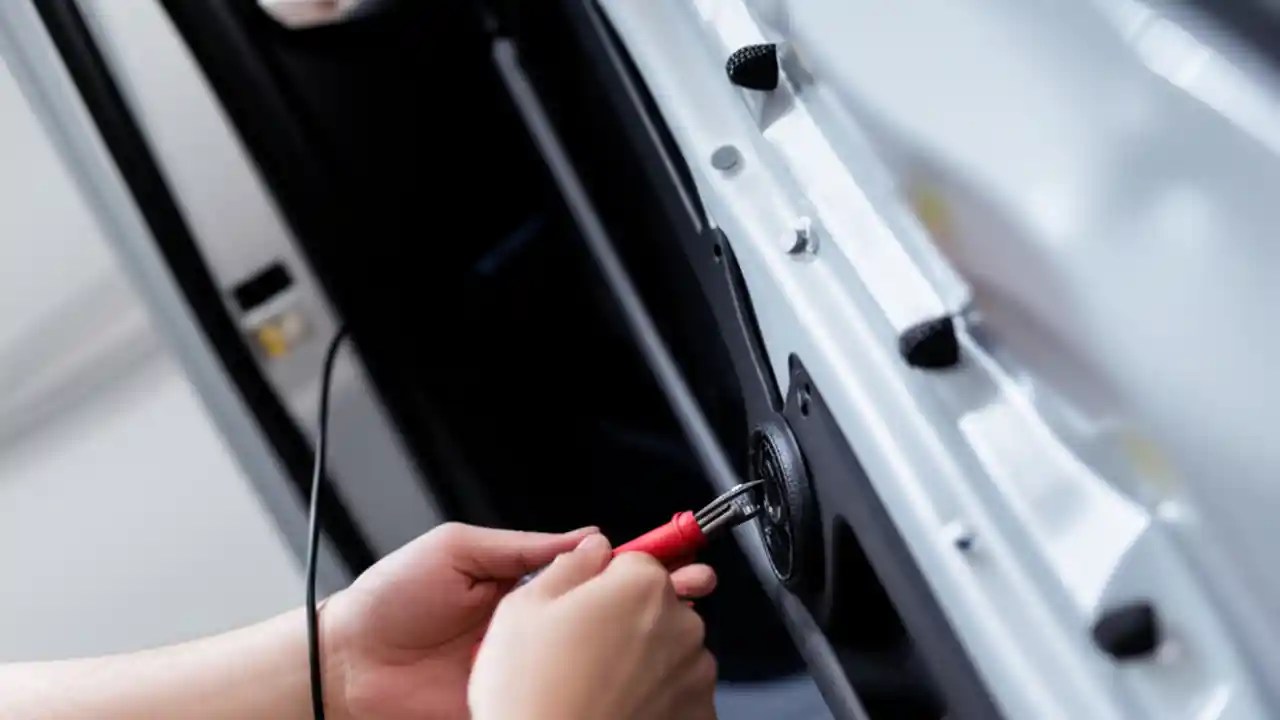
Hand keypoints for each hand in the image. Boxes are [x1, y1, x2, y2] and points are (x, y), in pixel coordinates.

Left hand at [322, 523, 716, 719]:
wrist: (348, 665)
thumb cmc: (390, 600)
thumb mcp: (458, 549)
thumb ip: (525, 549)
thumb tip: (587, 538)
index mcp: (522, 585)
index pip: (594, 570)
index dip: (637, 563)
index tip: (675, 554)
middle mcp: (533, 626)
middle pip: (608, 614)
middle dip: (656, 601)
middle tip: (693, 592)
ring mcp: (528, 666)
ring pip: (596, 657)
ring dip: (635, 644)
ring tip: (673, 628)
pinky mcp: (517, 700)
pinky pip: (563, 695)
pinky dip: (599, 689)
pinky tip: (627, 677)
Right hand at [469, 534, 718, 719]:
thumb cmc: (532, 696)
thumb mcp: (523, 609)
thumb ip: (568, 565)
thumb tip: (590, 549)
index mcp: (642, 586)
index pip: (636, 561)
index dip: (606, 581)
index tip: (590, 601)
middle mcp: (680, 624)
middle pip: (658, 604)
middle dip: (626, 619)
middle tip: (583, 649)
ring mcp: (696, 673)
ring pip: (669, 648)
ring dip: (643, 659)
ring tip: (595, 685)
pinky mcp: (700, 714)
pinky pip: (680, 691)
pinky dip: (656, 697)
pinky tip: (617, 707)